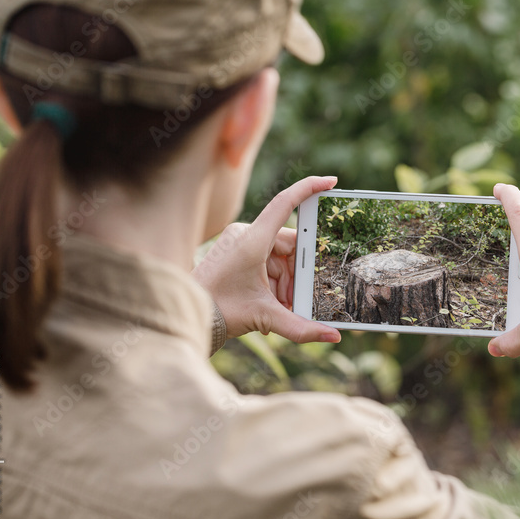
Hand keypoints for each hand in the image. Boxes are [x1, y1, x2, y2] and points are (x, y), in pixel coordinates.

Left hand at [192, 176, 341, 343]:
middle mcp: (246, 235)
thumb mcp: (265, 317)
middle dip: (297, 274)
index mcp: (252, 240)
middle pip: (288, 245)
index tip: (331, 181)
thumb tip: (333, 337)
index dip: (309, 188)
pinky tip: (272, 303)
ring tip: (280, 307)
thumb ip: (301, 328)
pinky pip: (266, 261)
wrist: (186, 314)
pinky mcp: (235, 252)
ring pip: (279, 257)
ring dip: (286, 282)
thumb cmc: (218, 310)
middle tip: (297, 298)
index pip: (285, 203)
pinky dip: (275, 282)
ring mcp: (240, 243)